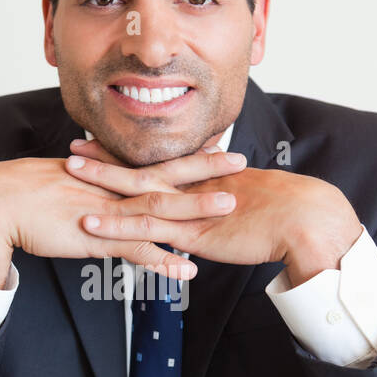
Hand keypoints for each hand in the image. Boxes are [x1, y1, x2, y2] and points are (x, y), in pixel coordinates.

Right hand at [0, 155, 226, 289]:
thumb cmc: (21, 195)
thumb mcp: (61, 185)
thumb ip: (87, 190)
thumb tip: (99, 196)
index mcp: (105, 175)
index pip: (153, 162)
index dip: (186, 155)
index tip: (216, 146)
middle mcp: (110, 188)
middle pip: (166, 174)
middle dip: (206, 168)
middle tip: (241, 160)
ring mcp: (105, 212)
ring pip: (159, 209)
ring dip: (196, 209)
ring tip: (230, 207)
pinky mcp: (94, 238)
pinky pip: (135, 251)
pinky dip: (162, 260)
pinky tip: (186, 270)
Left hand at [64, 138, 362, 283]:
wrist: (305, 219)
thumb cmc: (287, 216)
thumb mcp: (250, 205)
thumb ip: (226, 207)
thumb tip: (214, 214)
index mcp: (207, 179)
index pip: (162, 163)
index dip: (132, 154)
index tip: (107, 144)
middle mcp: (194, 188)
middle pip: (143, 168)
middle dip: (107, 158)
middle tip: (74, 148)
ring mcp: (191, 208)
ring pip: (137, 192)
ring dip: (102, 183)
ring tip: (71, 171)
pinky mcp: (192, 232)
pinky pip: (148, 229)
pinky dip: (118, 226)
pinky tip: (92, 226)